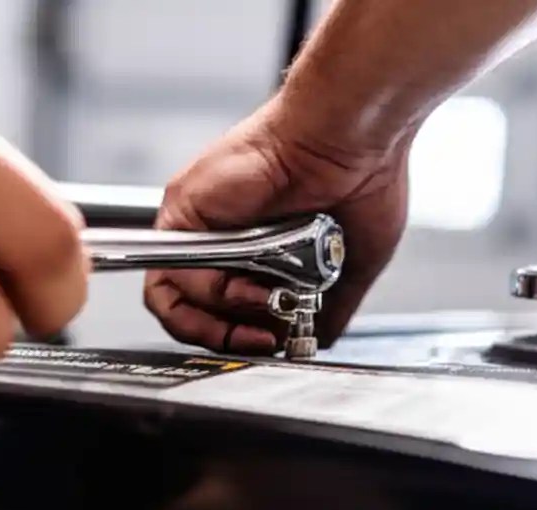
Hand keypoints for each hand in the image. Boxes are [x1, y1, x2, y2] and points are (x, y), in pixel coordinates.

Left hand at [144, 95, 413, 354]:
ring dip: (218, 315)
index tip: (273, 345)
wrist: (354, 137)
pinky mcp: (186, 206)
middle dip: (221, 336)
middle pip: (187, 309)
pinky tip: (249, 283)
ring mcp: (203, 222)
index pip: (221, 310)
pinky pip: (172, 267)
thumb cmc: (363, 176)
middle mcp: (225, 234)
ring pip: (173, 295)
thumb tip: (320, 338)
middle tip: (258, 339)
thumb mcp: (354, 261)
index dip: (239, 337)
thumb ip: (333, 306)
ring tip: (264, 302)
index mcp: (259, 246)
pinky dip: (208, 288)